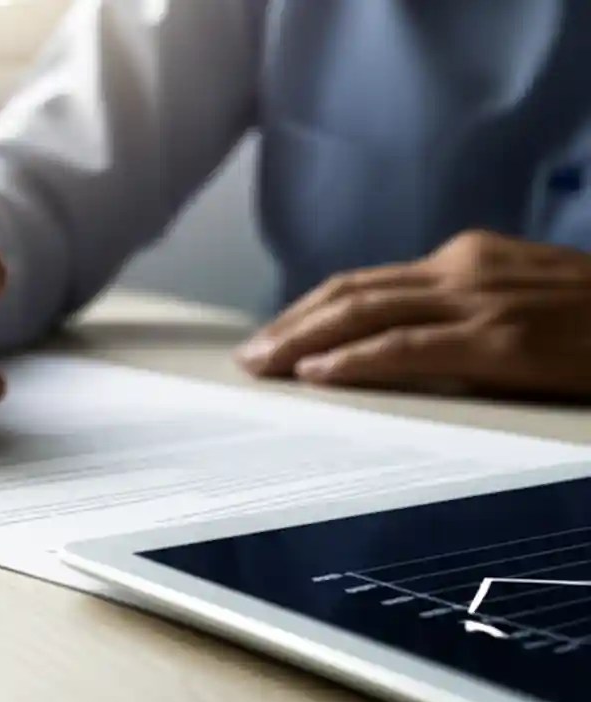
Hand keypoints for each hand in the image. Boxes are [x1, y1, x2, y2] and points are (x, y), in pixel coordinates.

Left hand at [236, 230, 590, 398]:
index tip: (272, 337)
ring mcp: (480, 302)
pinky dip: (354, 360)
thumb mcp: (520, 302)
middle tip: (248, 357)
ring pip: (365, 313)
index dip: (310, 310)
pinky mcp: (501, 341)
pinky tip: (318, 374)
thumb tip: (394, 347)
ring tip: (262, 366)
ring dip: (302, 342)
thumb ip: (460, 313)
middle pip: (350, 292)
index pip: (365, 282)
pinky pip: (407, 348)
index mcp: (465, 260)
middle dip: (291, 325)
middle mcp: (462, 270)